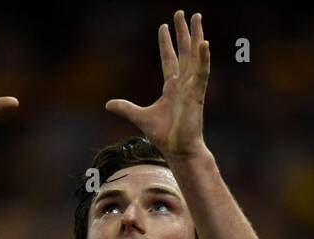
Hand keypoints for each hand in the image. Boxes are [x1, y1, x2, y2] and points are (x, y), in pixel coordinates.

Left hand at [105, 10, 209, 156]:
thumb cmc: (164, 136)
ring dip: (196, 36)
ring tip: (197, 17)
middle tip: (182, 13)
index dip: (166, 42)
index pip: (169, 59)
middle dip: (183, 32)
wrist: (177, 150)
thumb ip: (126, 108)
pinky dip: (204, 58)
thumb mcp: (140, 117)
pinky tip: (205, 42)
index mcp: (172, 87)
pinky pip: (202, 72)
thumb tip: (108, 104)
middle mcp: (183, 83)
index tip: (163, 26)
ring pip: (195, 56)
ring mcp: (191, 87)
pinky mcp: (197, 94)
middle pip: (184, 51)